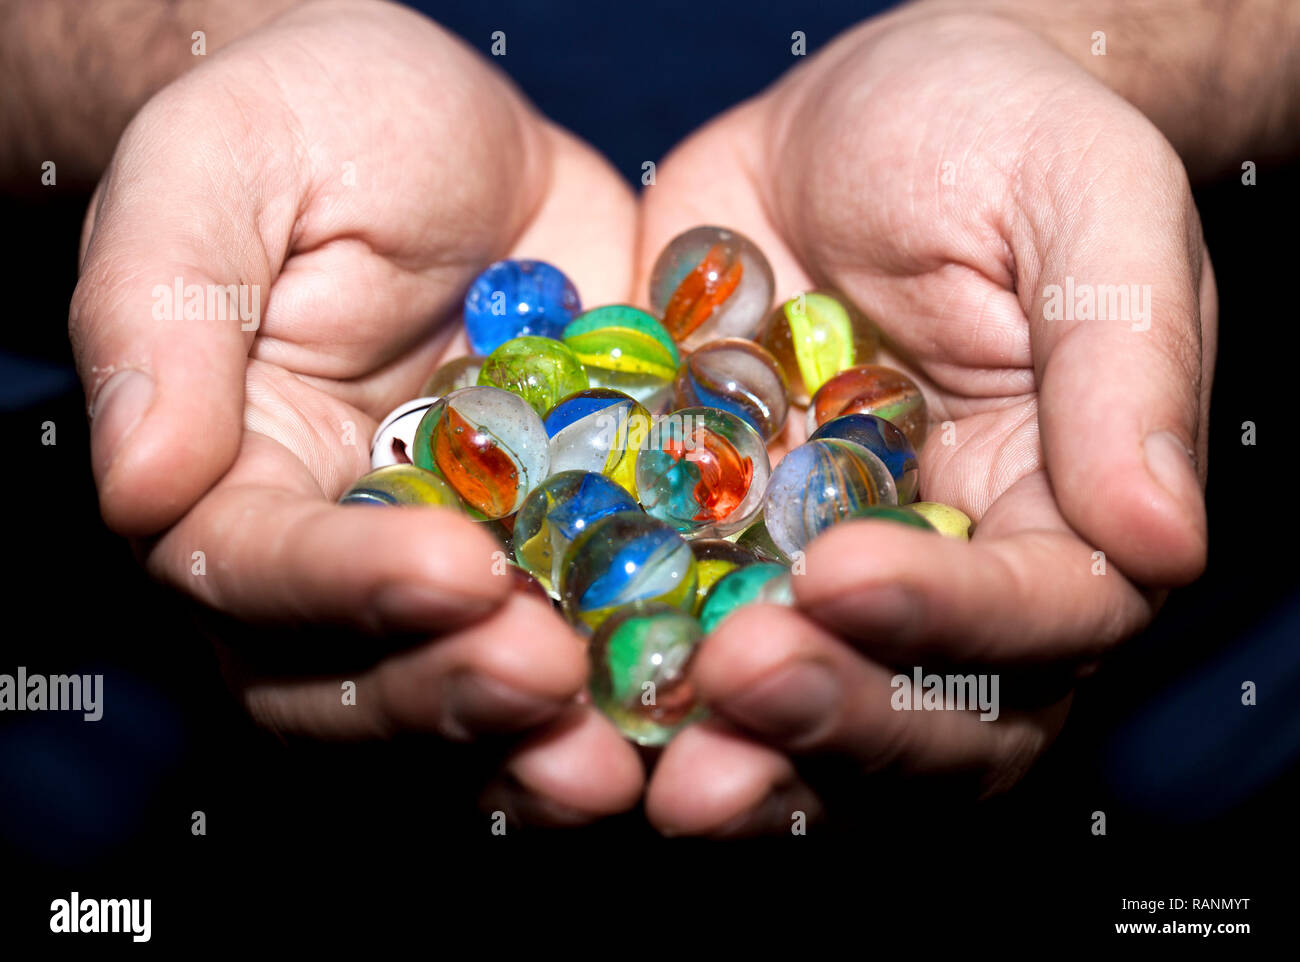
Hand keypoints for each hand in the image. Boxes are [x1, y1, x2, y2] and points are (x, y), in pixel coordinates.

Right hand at [71, 0, 642, 824]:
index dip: (344, 588)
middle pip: (357, 670)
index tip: (448, 574)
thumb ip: (158, 316)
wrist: (443, 122)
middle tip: (549, 677)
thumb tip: (140, 484)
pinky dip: (636, 661)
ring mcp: (460, 549)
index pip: (255, 570)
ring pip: (471, 676)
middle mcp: (340, 541)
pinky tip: (702, 677)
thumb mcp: (215, 172)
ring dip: (541, 730)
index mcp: (235, 474)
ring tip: (617, 742)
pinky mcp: (566, 532)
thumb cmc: (305, 122)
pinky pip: (590, 620)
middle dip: (451, 686)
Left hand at [636, 7, 1214, 833]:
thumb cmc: (998, 136)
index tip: (844, 578)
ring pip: (813, 718)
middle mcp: (951, 576)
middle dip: (837, 716)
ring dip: (745, 756)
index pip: (1042, 618)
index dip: (951, 621)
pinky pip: (687, 642)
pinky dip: (640, 684)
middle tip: (740, 683)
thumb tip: (1160, 537)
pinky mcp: (718, 551)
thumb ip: (1127, 365)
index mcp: (1061, 512)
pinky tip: (575, 686)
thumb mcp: (1084, 207)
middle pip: (931, 713)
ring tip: (666, 765)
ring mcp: (824, 576)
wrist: (851, 117)